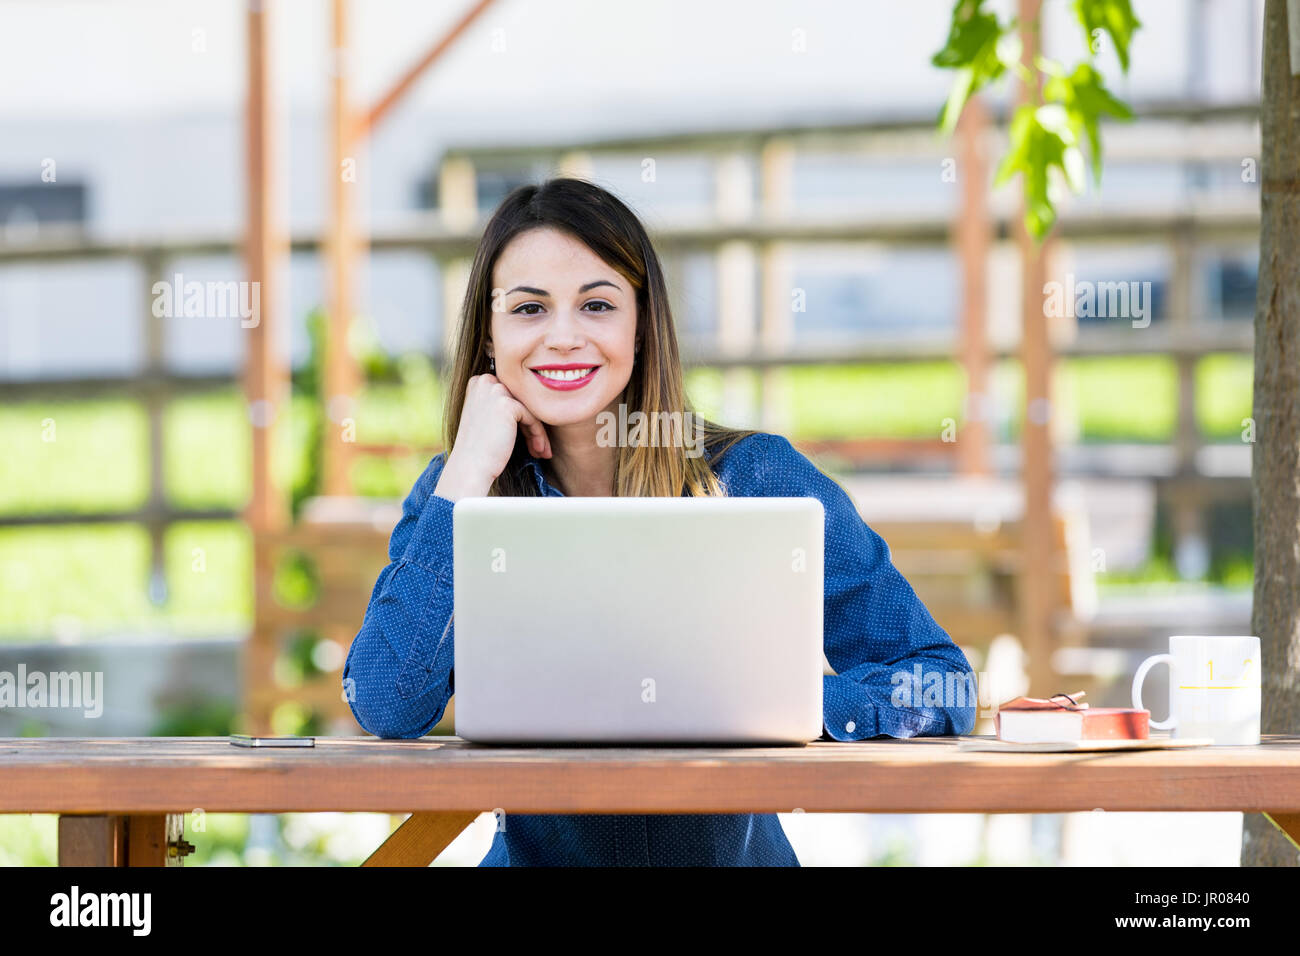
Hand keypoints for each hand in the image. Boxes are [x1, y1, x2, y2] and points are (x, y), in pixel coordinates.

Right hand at [434, 373, 551, 500]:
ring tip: (540, 452)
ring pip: (530, 409)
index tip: (529, 439)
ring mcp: (495, 390)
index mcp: (478, 382)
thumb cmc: (479, 449)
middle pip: (522, 400)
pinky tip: (538, 451)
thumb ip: (503, 406)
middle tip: (539, 447)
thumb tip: (533, 403)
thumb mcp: (488, 419)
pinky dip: (538, 435)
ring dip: (538, 432)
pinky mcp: (507, 404)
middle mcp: (485, 381)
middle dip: (532, 425)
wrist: (470, 467)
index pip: (512, 395)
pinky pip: (533, 418)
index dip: (522, 418)